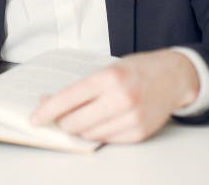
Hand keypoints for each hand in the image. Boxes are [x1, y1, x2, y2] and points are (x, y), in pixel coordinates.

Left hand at [30, 49, 199, 143]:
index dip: (47, 111)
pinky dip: (98, 133)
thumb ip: (80, 88)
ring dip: (79, 128)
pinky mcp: (140, 133)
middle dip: (62, 121)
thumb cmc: (135, 70)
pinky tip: (101, 120)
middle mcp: (121, 99)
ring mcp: (132, 118)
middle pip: (75, 122)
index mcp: (108, 78)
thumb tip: (49, 102)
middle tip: (59, 115)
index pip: (68, 99)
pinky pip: (107, 140)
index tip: (35, 119)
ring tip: (83, 115)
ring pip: (89, 134)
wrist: (173, 76)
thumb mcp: (105, 69)